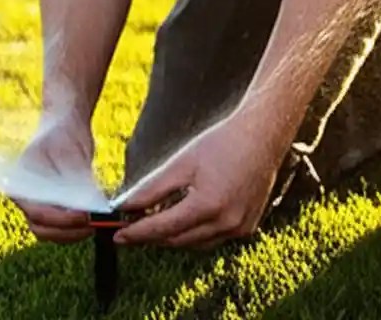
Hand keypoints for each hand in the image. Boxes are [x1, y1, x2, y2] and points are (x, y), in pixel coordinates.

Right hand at [11, 114, 99, 243]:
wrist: (66, 125)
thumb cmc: (64, 133)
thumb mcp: (70, 153)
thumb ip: (74, 180)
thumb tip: (84, 205)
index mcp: (20, 182)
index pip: (37, 211)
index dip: (61, 219)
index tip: (84, 217)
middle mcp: (25, 197)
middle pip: (40, 228)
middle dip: (66, 231)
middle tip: (91, 225)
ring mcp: (37, 204)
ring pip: (49, 232)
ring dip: (71, 234)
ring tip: (94, 225)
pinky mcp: (52, 208)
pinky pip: (59, 227)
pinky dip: (74, 229)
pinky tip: (92, 221)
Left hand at [113, 107, 291, 248]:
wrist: (262, 137)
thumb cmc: (221, 143)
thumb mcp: (181, 163)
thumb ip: (152, 188)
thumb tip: (126, 206)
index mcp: (208, 205)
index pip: (163, 228)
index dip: (137, 233)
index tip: (117, 236)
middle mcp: (226, 223)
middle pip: (178, 240)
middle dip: (152, 236)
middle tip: (131, 228)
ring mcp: (240, 228)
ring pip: (195, 243)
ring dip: (173, 236)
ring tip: (154, 221)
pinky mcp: (247, 227)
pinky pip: (213, 238)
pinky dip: (195, 232)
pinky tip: (184, 217)